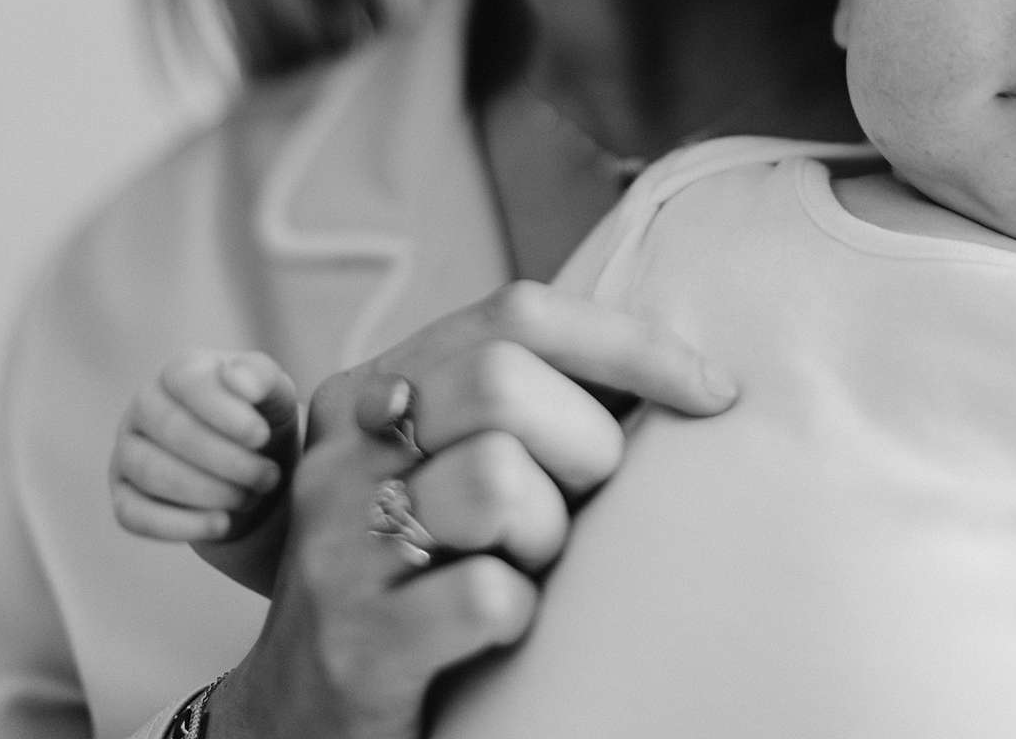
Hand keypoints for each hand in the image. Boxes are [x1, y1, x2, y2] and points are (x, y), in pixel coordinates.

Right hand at [111, 350, 300, 543]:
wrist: (254, 469)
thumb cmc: (262, 420)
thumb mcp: (275, 394)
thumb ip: (261, 376)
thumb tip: (236, 378)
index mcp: (179, 372)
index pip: (188, 382)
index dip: (224, 411)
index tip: (262, 436)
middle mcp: (143, 406)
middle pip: (171, 429)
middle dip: (226, 458)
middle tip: (268, 476)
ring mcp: (127, 452)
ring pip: (151, 472)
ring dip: (209, 491)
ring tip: (251, 497)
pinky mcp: (123, 497)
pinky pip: (134, 515)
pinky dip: (180, 525)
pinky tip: (221, 525)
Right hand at [205, 280, 738, 736]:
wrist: (303, 721)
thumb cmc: (416, 583)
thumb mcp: (440, 475)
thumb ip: (514, 411)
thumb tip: (671, 366)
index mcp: (370, 393)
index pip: (515, 315)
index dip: (628, 342)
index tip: (712, 390)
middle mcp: (340, 454)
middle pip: (504, 384)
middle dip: (586, 448)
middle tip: (582, 510)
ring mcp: (339, 548)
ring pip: (497, 480)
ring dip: (547, 536)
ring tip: (525, 571)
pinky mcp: (358, 641)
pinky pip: (491, 596)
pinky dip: (523, 618)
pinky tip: (500, 633)